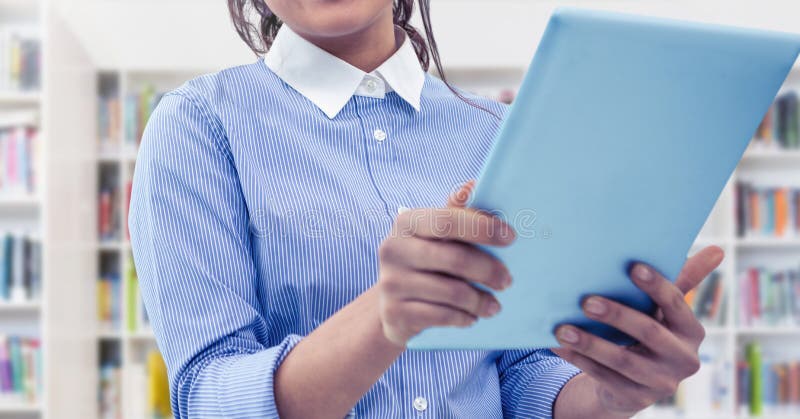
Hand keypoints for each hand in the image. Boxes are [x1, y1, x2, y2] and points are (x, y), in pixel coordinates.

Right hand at [377, 181, 515, 345]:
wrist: (391, 305)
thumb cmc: (425, 262)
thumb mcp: (436, 235)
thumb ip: (455, 212)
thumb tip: (474, 184)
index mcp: (406, 222)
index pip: (447, 220)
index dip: (482, 228)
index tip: (511, 238)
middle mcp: (393, 249)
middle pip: (454, 258)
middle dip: (488, 270)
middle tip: (507, 280)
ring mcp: (391, 283)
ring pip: (451, 292)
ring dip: (480, 300)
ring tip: (494, 305)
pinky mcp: (395, 313)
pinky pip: (441, 316)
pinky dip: (463, 318)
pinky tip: (472, 317)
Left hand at [552, 246, 723, 416]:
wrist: (635, 382)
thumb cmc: (650, 330)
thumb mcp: (664, 310)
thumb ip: (682, 280)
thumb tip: (719, 250)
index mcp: (692, 331)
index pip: (675, 304)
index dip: (656, 286)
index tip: (632, 267)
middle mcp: (683, 359)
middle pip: (649, 332)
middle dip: (617, 315)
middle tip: (586, 301)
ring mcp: (660, 383)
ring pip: (622, 360)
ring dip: (590, 343)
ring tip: (563, 329)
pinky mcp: (636, 399)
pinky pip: (603, 377)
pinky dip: (578, 360)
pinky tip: (557, 345)